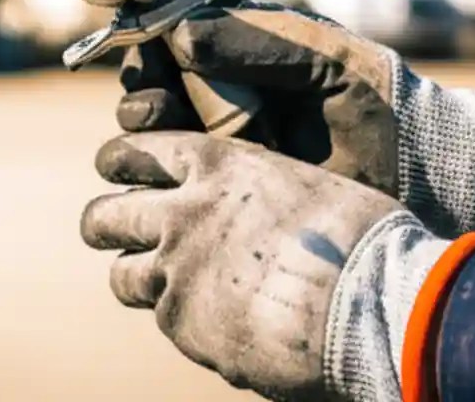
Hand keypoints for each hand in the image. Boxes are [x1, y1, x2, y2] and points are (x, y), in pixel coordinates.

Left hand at [80, 131, 424, 400]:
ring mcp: (176, 270)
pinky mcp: (182, 323)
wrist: (370, 302)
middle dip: (104, 224)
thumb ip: (258, 193)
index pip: (136, 151)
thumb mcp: (305, 185)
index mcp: (217, 166)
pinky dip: (185, 320)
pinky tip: (219, 323)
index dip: (120, 161)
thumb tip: (253, 212)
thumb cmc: (360, 238)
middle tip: (114, 233)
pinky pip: (164, 319)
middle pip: (104, 215)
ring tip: (159, 286)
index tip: (117, 169)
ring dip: (136, 277)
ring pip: (120, 275)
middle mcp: (183, 213)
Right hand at [117, 3, 474, 240]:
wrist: (414, 169)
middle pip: (151, 83)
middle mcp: (220, 93)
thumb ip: (255, 40)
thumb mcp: (320, 57)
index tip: (150, 47)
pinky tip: (177, 164)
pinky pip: (172, 174)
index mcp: (239, 49)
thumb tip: (180, 33)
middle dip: (143, 86)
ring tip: (165, 124)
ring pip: (151, 128)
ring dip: (146, 122)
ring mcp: (219, 141)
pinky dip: (161, 166)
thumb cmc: (374, 99)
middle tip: (154, 98)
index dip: (151, 38)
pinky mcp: (224, 185)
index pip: (172, 36)